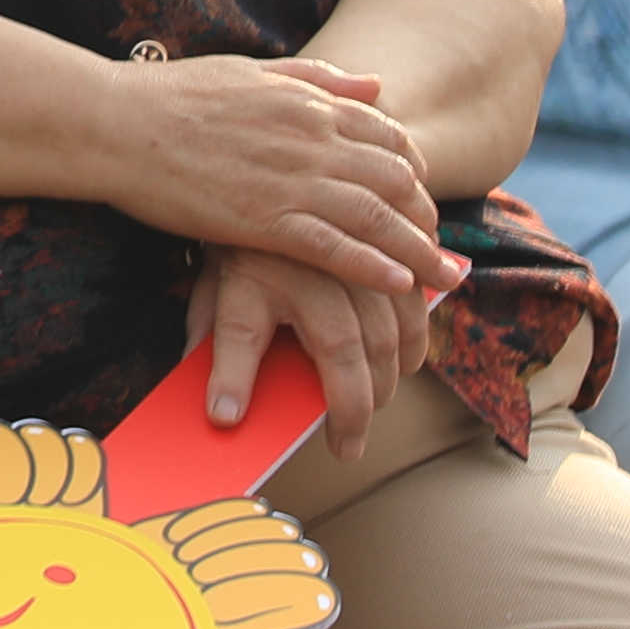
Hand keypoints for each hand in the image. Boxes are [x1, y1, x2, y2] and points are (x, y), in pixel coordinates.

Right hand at [93, 54, 440, 297]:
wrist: (113, 123)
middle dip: (427, 218)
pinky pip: (335, 247)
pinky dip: (373, 267)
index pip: (389, 137)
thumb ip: (315, 78)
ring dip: (419, 252)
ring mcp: (290, 180)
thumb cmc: (168, 96)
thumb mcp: (248, 71)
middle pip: (397, 180)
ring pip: (378, 218)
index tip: (420, 199)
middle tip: (440, 249)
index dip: (416, 171)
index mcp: (307, 102)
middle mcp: (311, 139)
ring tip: (443, 281)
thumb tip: (377, 83)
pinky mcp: (263, 220)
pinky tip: (398, 286)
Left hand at [191, 236, 438, 427]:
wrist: (263, 179)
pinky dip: (415, 334)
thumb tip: (221, 416)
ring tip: (378, 401)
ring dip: (393, 372)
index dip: (337, 410)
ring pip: (392, 327)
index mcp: (270, 281)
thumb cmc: (237, 249)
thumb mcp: (214, 294)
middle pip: (357, 348)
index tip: (340, 449)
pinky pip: (413, 298)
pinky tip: (406, 361)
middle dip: (361, 402)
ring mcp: (356, 253)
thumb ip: (217, 352)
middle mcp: (320, 269)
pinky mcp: (382, 242)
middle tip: (351, 439)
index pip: (316, 356)